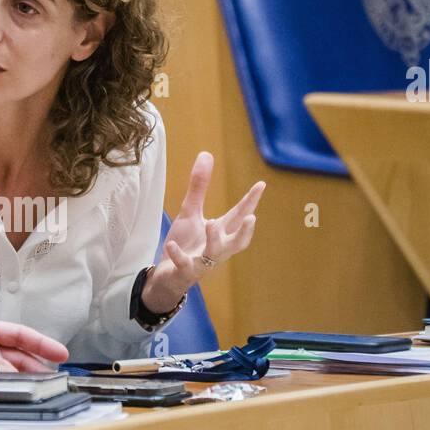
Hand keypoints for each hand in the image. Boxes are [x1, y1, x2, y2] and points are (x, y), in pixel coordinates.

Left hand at [142, 152, 264, 313]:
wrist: (168, 275)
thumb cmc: (186, 244)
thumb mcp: (190, 213)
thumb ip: (199, 187)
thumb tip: (207, 154)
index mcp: (220, 232)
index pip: (238, 216)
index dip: (250, 202)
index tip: (261, 185)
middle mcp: (216, 248)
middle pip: (237, 242)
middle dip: (245, 231)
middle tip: (252, 218)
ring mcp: (202, 261)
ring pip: (214, 254)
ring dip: (215, 240)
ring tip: (211, 224)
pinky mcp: (185, 271)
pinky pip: (184, 264)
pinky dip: (178, 255)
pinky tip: (171, 245)